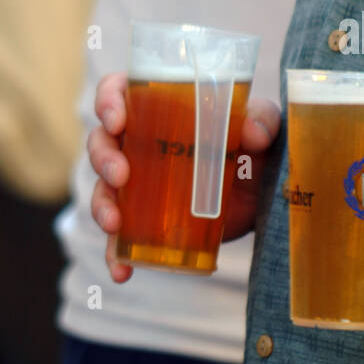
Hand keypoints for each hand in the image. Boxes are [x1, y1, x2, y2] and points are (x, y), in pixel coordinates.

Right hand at [87, 71, 281, 282]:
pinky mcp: (143, 220)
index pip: (117, 93)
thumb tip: (251, 132)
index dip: (108, 102)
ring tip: (114, 224)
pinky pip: (118, 238)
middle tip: (121, 174)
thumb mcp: (263, 128)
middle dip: (103, 158)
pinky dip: (114, 254)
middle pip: (101, 142)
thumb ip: (262, 120)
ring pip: (102, 190)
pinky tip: (121, 271)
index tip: (117, 119)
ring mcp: (136, 185)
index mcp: (156, 108)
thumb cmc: (254, 148)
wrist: (262, 197)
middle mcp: (137, 144)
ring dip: (101, 206)